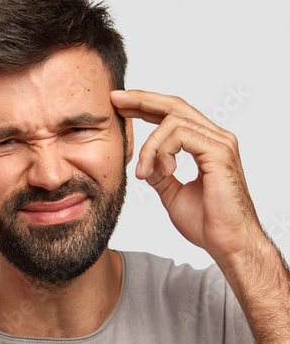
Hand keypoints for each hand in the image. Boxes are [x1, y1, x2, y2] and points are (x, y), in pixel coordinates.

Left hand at [111, 90, 267, 268]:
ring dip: (149, 146)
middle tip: (116, 100)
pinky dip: (162, 152)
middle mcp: (216, 138)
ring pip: (173, 122)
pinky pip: (180, 136)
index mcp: (206, 145)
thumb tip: (146, 163)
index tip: (120, 105)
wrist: (226, 243)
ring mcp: (220, 143)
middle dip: (142, 101)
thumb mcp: (172, 192)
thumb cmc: (207, 222)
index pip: (174, 115)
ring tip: (144, 172)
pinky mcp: (218, 153)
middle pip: (175, 105)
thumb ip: (160, 173)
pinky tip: (161, 172)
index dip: (147, 106)